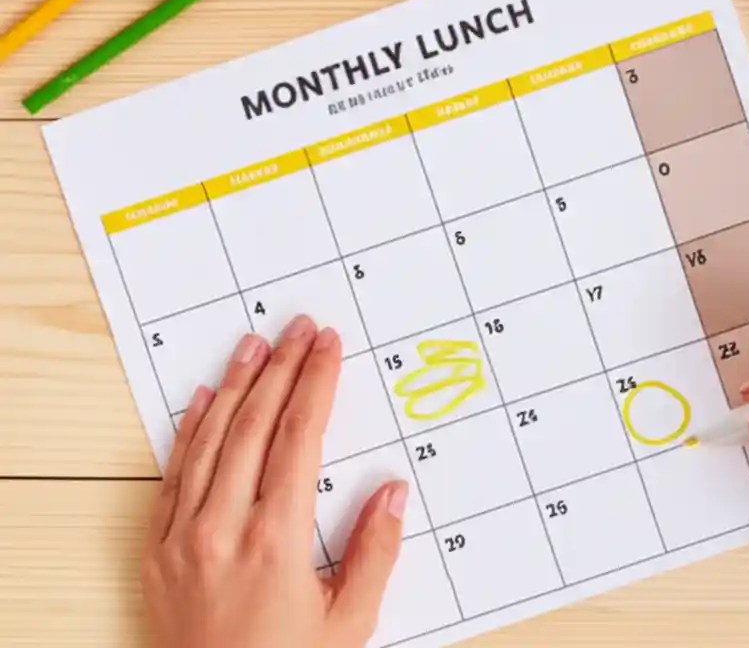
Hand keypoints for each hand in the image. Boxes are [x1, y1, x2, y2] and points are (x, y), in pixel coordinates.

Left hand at [142, 316, 406, 647]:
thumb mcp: (349, 622)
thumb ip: (376, 552)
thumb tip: (394, 490)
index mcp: (276, 541)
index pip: (300, 438)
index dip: (316, 384)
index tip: (327, 347)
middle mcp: (223, 529)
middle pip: (254, 425)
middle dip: (280, 368)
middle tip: (297, 328)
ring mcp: (183, 538)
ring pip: (208, 441)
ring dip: (233, 385)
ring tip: (253, 344)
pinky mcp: (156, 552)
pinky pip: (171, 476)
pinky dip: (188, 432)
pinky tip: (202, 400)